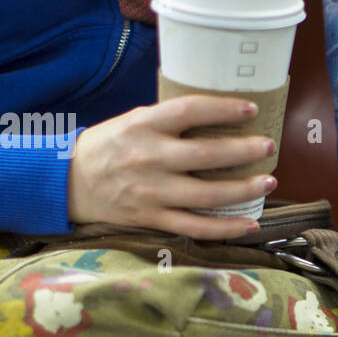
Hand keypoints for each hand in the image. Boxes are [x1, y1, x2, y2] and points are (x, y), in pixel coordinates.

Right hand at [68, 96, 276, 238]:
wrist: (69, 183)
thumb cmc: (108, 147)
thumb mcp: (133, 121)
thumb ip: (169, 121)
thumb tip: (218, 116)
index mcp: (143, 126)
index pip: (190, 110)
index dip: (224, 108)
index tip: (251, 108)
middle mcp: (149, 158)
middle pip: (206, 155)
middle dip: (244, 151)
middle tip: (268, 146)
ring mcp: (152, 192)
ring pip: (207, 195)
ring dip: (244, 190)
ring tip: (268, 182)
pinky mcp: (152, 218)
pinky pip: (196, 227)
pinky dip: (226, 228)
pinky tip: (249, 223)